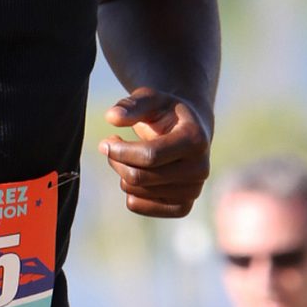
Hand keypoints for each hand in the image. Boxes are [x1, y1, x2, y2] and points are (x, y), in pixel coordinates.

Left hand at [100, 89, 211, 218]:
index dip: (120, 151)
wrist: (190, 131)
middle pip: (139, 177)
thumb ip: (131, 105)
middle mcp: (200, 169)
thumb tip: (111, 117)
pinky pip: (138, 206)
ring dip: (121, 173)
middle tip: (110, 147)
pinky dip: (129, 191)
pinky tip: (137, 173)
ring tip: (127, 156)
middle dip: (116, 161)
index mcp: (195, 140)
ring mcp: (193, 191)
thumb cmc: (166, 112)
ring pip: (135, 192)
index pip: (150, 156)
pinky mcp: (182, 207)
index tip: (106, 141)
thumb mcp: (150, 99)